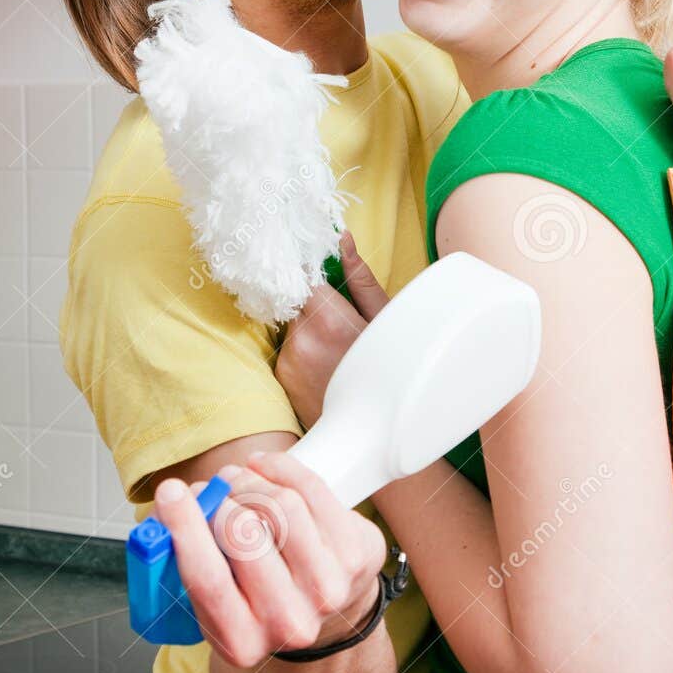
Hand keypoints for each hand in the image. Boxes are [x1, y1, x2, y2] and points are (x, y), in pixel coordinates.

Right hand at [153, 451, 385, 669]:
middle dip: (219, 498)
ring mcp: (329, 589)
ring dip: (248, 481)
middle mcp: (290, 623)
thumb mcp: (214, 597)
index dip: (185, 528)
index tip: (169, 491)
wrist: (320, 610)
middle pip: (243, 535)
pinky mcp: (356, 554)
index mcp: (242, 642)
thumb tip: (169, 504)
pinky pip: (312, 490)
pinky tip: (263, 468)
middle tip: (209, 487)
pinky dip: (281, 469)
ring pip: (280, 506)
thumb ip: (185, 560)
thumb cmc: (254, 594)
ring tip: (236, 479)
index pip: (208, 579)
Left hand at [276, 233, 389, 427]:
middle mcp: (301, 340)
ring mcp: (287, 362)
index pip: (301, 276)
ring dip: (308, 326)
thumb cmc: (391, 375)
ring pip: (291, 325)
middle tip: (341, 317)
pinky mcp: (281, 379)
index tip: (319, 270)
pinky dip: (304, 349)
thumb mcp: (385, 323)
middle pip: (295, 300)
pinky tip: (327, 365)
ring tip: (338, 347)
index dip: (310, 272)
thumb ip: (359, 278)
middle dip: (314, 302)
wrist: (376, 433)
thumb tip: (342, 238)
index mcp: (328, 320)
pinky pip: (288, 349)